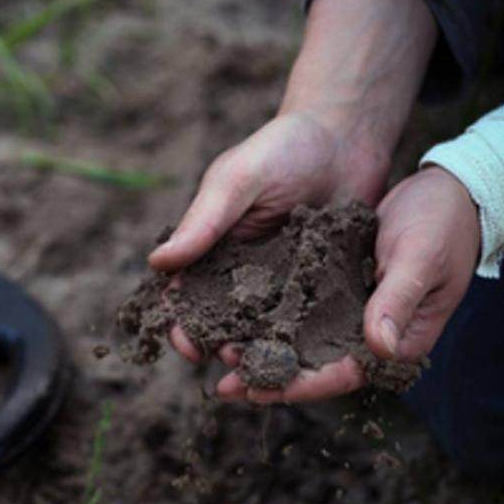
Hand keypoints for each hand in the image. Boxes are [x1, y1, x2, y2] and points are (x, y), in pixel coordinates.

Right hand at [151, 109, 390, 363]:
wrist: (347, 136)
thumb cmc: (283, 149)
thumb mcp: (238, 182)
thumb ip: (203, 222)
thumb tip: (156, 264)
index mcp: (210, 247)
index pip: (186, 295)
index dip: (182, 324)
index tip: (188, 346)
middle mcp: (242, 270)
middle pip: (224, 321)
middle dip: (224, 346)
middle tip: (234, 364)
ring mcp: (282, 279)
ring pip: (266, 325)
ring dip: (264, 349)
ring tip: (271, 368)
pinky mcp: (321, 282)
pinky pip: (312, 316)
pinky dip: (308, 337)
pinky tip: (314, 357)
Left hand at [215, 166, 480, 402]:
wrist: (446, 190)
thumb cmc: (443, 223)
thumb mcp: (420, 258)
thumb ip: (397, 301)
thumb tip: (377, 348)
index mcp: (399, 339)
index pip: (345, 374)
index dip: (303, 385)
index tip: (263, 390)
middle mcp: (370, 335)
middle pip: (315, 368)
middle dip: (270, 376)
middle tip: (226, 386)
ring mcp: (351, 314)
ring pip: (301, 344)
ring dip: (262, 351)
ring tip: (220, 355)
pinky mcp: (336, 292)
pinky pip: (299, 313)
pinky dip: (268, 319)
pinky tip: (234, 320)